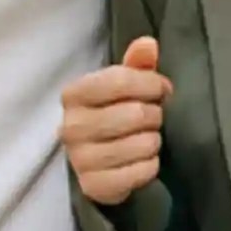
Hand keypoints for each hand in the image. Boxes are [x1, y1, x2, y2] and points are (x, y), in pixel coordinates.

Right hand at [61, 37, 171, 204]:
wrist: (99, 163)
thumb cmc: (114, 114)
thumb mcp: (123, 86)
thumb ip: (136, 63)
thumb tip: (148, 44)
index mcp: (73, 94)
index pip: (120, 80)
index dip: (151, 84)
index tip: (160, 90)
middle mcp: (70, 127)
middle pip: (136, 113)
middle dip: (155, 114)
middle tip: (152, 118)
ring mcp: (80, 159)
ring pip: (143, 144)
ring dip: (154, 140)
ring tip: (146, 138)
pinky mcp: (94, 187)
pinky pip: (143, 171)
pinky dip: (151, 165)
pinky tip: (141, 161)